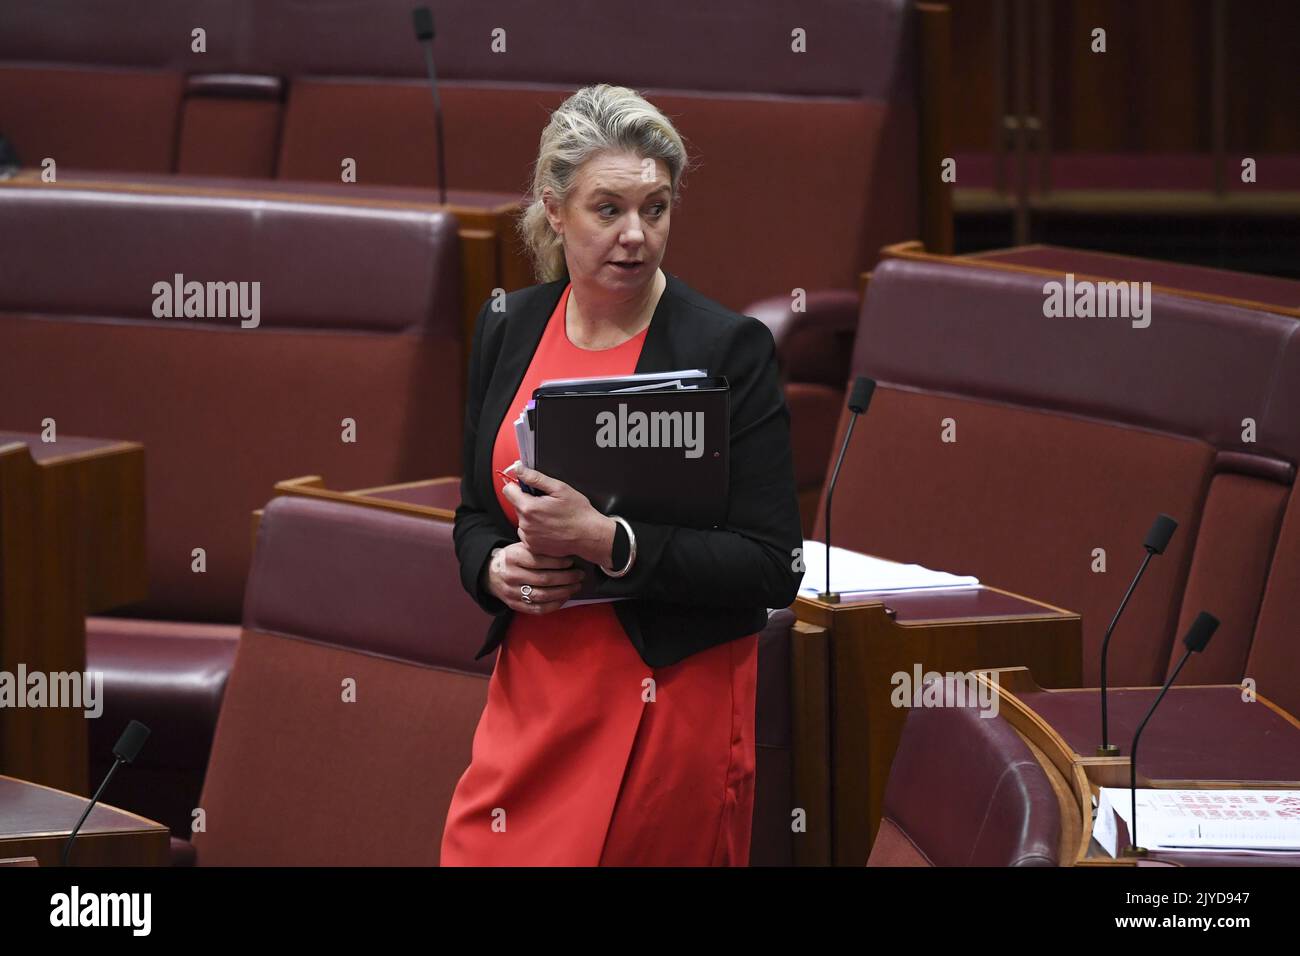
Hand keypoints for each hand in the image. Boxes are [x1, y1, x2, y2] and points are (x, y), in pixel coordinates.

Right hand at [485, 542, 584, 613]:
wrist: (490, 574)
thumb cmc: (514, 558)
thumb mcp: (521, 547)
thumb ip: (539, 548)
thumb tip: (568, 551)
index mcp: (513, 557)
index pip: (539, 561)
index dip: (558, 562)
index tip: (572, 562)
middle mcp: (511, 575)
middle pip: (543, 579)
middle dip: (566, 578)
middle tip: (580, 575)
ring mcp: (511, 593)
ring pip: (542, 595)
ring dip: (563, 592)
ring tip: (576, 586)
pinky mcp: (514, 605)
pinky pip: (537, 609)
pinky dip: (554, 605)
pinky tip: (565, 597)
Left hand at [501, 464, 615, 566]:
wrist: (589, 535)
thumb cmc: (578, 513)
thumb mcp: (559, 489)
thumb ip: (535, 478)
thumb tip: (519, 469)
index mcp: (529, 508)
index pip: (508, 490)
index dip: (519, 485)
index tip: (529, 487)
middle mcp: (526, 524)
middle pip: (516, 505)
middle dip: (528, 501)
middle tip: (547, 503)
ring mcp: (529, 537)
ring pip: (522, 519)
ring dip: (531, 516)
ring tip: (550, 516)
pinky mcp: (533, 546)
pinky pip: (527, 533)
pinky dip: (535, 529)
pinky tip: (549, 527)